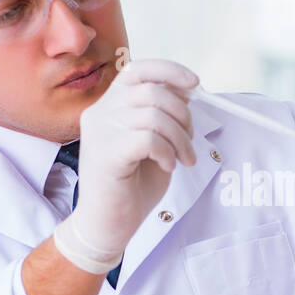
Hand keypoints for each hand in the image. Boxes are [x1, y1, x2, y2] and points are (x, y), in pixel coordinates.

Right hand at [52, 58, 197, 272]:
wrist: (107, 225)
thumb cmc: (130, 186)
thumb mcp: (151, 142)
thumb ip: (161, 115)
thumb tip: (186, 92)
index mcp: (108, 105)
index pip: (138, 70)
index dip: (170, 71)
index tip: (195, 84)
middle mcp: (99, 112)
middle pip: (153, 92)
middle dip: (183, 115)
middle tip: (190, 142)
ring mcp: (99, 131)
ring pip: (155, 115)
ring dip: (180, 138)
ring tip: (184, 159)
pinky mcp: (106, 153)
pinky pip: (150, 139)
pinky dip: (167, 152)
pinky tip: (167, 167)